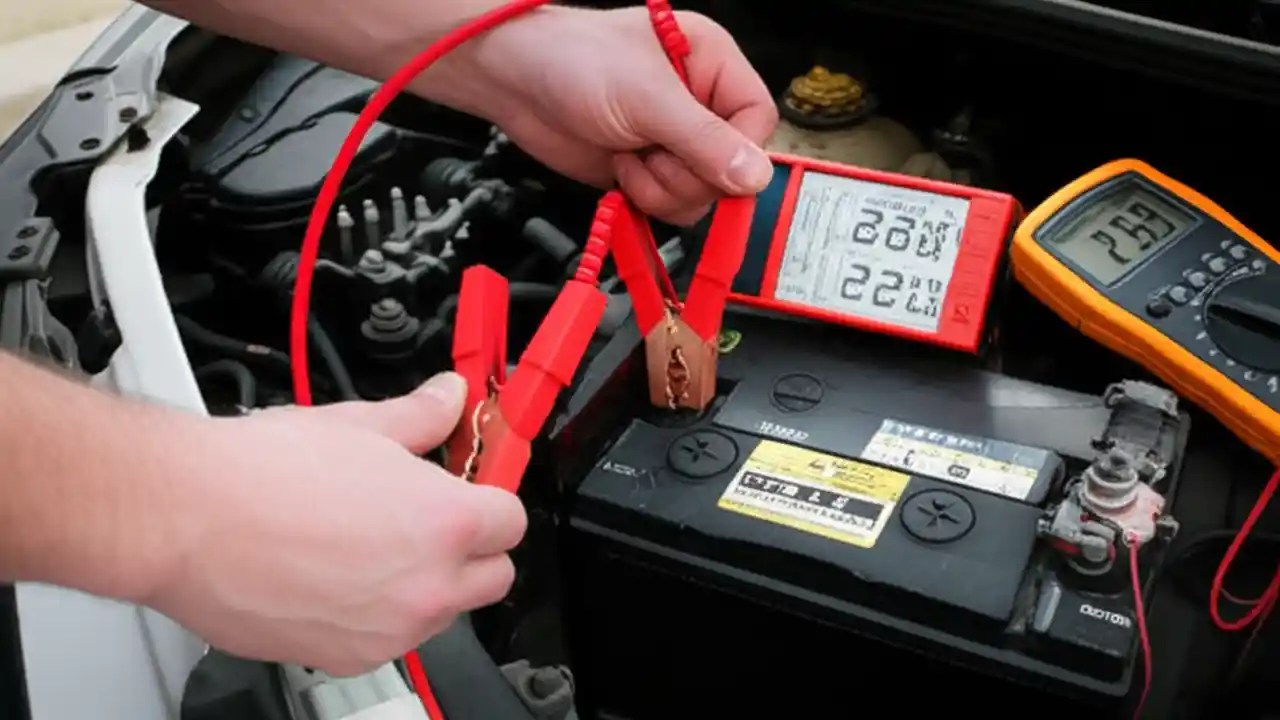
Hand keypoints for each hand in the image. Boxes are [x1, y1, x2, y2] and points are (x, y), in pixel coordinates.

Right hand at [145, 372, 526, 675]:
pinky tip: (336, 577)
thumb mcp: (360, 425)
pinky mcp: (348, 657)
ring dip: (426, 583)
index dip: (490, 497)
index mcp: (445, 523)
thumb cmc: (260, 474)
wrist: (184, 519)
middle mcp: (427, 586)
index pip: (511, 520)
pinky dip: (377, 615)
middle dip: (472, 548)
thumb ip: (422, 416)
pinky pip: (389, 640)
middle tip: (430, 519)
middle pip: (493, 576)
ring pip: (442, 612)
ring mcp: (389, 630)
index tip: (470, 489)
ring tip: (370, 545)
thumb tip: (449, 399)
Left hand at [467, 6, 777, 225]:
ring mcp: (674, 141)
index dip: (738, 149)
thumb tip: (756, 177)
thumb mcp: (648, 99)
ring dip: (663, 188)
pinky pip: (671, 206)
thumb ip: (705, 140)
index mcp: (712, 65)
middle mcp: (699, 104)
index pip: (757, 120)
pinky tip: (621, 170)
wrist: (516, 83)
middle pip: (732, 167)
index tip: (708, 161)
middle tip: (653, 152)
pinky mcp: (649, 171)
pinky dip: (646, 199)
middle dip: (689, 173)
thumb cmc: (575, 62)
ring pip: (702, 193)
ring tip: (630, 157)